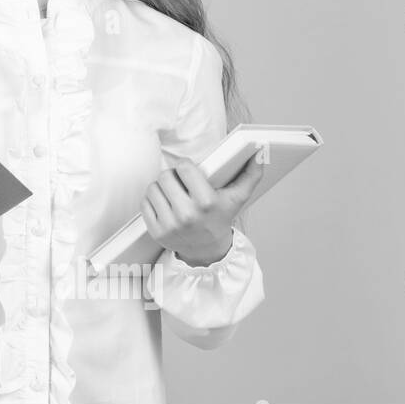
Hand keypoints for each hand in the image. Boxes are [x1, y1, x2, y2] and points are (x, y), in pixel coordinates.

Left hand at [140, 152, 265, 266]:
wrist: (207, 249)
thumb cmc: (220, 218)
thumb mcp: (237, 198)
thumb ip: (250, 174)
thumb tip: (259, 154)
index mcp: (206, 202)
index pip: (184, 168)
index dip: (185, 166)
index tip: (189, 171)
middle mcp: (187, 215)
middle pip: (165, 176)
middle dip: (172, 177)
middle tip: (180, 184)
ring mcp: (170, 225)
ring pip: (153, 188)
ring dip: (161, 188)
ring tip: (172, 194)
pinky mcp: (156, 232)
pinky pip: (145, 203)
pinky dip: (152, 201)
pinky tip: (165, 205)